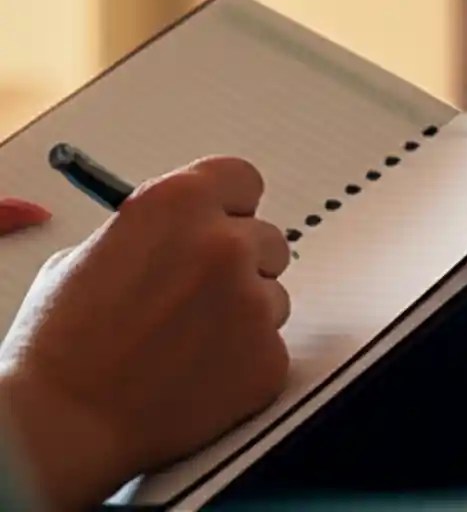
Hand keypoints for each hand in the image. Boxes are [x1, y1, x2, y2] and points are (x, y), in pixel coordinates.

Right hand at [0, 157, 291, 510]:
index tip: (221, 222)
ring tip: (186, 343)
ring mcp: (253, 303)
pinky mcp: (269, 358)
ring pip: (273, 296)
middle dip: (240, 263)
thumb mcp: (91, 254)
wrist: (59, 422)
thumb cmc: (59, 342)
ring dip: (244, 313)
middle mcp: (226, 245)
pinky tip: (197, 375)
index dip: (230, 205)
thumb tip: (184, 235)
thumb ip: (154, 234)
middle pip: (267, 239)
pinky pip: (271, 347)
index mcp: (179, 203)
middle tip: (197, 296)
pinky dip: (244, 361)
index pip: (242, 179)